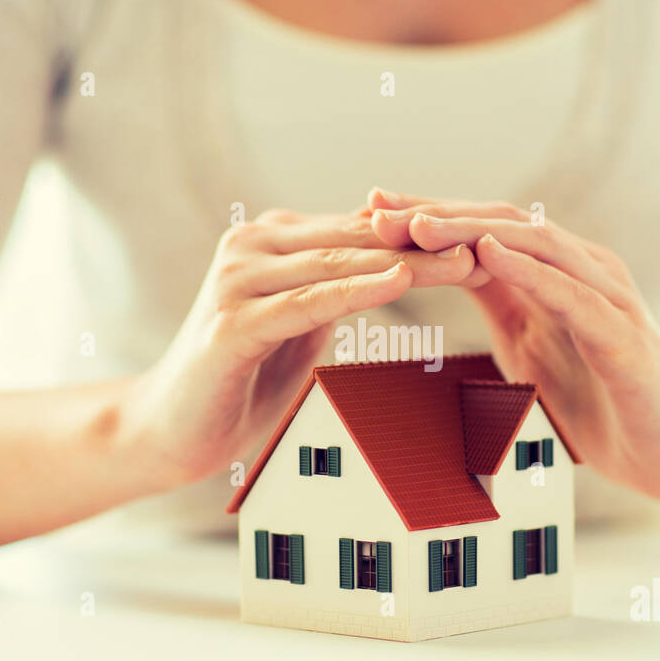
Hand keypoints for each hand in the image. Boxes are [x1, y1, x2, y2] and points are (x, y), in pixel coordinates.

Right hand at [121, 207, 474, 489]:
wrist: (168, 430)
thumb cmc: (242, 380)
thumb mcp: (299, 324)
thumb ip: (333, 288)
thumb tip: (396, 265)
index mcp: (271, 242)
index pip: (362, 230)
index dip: (423, 234)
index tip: (482, 239)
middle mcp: (250, 247)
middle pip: (357, 239)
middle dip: (427, 243)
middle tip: (490, 246)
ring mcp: (236, 282)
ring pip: (338, 264)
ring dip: (408, 263)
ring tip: (465, 262)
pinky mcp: (231, 324)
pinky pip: (306, 304)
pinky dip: (355, 292)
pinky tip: (398, 283)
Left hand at [367, 189, 659, 504]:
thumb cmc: (599, 397)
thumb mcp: (529, 342)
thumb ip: (496, 300)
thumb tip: (438, 270)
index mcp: (555, 272)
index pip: (483, 230)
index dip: (428, 216)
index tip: (370, 208)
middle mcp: (583, 270)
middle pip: (502, 225)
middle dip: (436, 216)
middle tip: (375, 211)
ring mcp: (608, 298)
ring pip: (534, 247)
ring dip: (472, 232)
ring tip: (417, 224)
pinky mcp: (624, 336)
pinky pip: (572, 294)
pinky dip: (529, 270)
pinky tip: (489, 254)